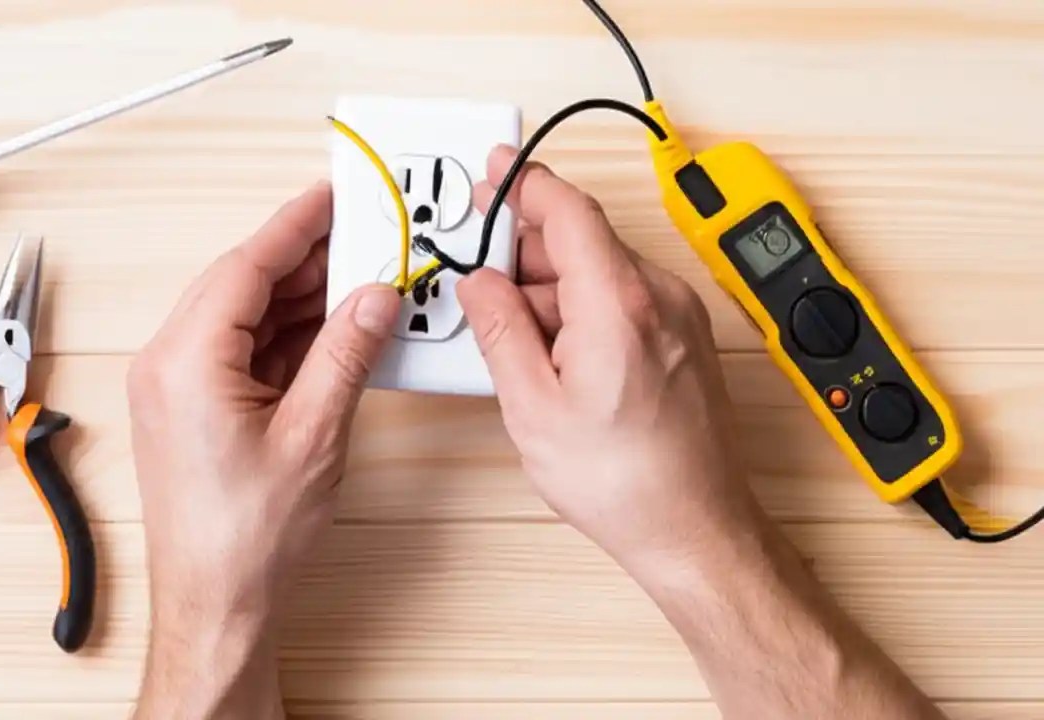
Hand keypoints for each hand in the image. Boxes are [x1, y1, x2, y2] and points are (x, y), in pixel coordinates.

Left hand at [127, 182, 399, 716]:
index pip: (246, 267)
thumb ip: (345, 355)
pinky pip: (239, 351)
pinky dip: (285, 337)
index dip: (295, 225)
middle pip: (241, 285)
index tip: (332, 195)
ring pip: (242, 317)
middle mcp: (169, 364)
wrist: (214, 605)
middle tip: (361, 237)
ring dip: (297, 299)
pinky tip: (331, 330)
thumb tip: (374, 298)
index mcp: (187, 361)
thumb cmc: (246, 540)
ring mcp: (176, 387)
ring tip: (357, 281)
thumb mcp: (314, 436)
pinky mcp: (190, 409)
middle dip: (303, 259)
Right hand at [456, 147, 767, 572]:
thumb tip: (480, 284)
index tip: (495, 171)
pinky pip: (626, 300)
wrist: (693, 529)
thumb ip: (500, 331)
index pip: (570, 211)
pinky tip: (551, 346)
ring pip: (603, 272)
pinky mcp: (686, 341)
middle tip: (480, 264)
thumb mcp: (533, 406)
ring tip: (509, 326)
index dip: (526, 184)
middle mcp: (660, 299)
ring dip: (552, 284)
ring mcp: (680, 319)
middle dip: (527, 246)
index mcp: (619, 304)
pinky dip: (583, 307)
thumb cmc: (625, 482)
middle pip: (584, 240)